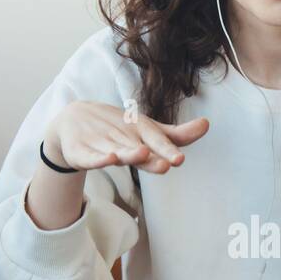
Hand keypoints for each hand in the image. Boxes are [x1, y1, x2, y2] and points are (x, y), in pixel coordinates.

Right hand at [45, 102, 209, 174]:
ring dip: (130, 153)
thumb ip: (176, 134)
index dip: (169, 149)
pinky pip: (91, 157)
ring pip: (118, 150)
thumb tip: (207, 124)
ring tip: (143, 154)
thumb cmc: (118, 128)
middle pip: (140, 148)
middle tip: (172, 161)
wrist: (73, 119)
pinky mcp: (82, 151)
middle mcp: (123, 136)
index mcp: (140, 132)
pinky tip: (109, 158)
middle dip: (155, 154)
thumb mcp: (147, 131)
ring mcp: (102, 142)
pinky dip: (99, 158)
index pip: (157, 141)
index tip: (181, 158)